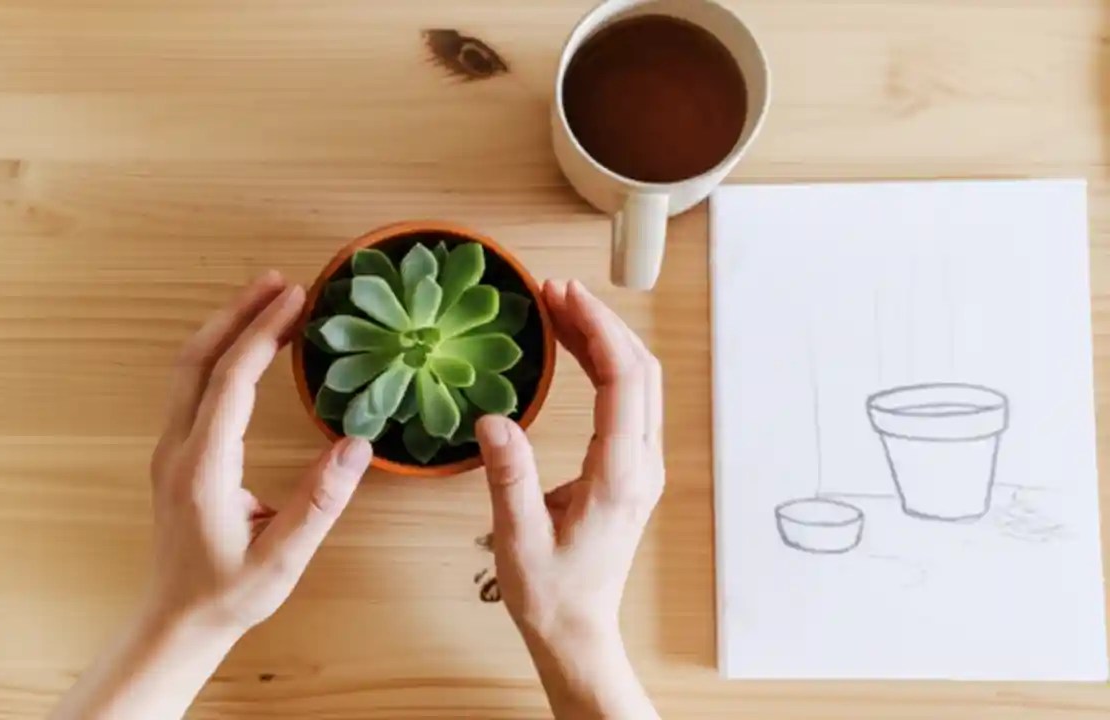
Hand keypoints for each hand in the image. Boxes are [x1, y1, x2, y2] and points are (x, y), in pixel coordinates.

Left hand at [148, 270, 371, 632]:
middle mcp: (178, 449)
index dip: (262, 335)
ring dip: (226, 328)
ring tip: (270, 300)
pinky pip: (192, 386)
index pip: (230, 383)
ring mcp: (171, 449)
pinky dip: (221, 353)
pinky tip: (249, 346)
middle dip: (239, 313)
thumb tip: (356, 445)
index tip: (296, 299)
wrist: (178, 620)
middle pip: (198, 359)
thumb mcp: (282, 558)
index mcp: (203, 469)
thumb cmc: (230, 594)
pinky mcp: (176, 454)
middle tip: (283, 282)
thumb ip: (319, 501)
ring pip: (188, 368)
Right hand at [475, 279, 662, 719]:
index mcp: (620, 475)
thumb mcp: (518, 538)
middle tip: (554, 290)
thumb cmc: (549, 592)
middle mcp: (642, 464)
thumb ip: (509, 477)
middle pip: (640, 370)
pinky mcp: (631, 469)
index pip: (624, 381)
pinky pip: (629, 400)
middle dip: (601, 322)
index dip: (598, 330)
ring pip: (639, 381)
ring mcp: (642, 466)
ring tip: (559, 307)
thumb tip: (493, 420)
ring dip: (604, 339)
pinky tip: (572, 349)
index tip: (562, 295)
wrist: (578, 630)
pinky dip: (604, 364)